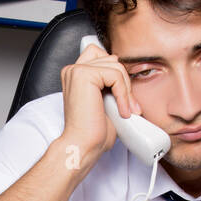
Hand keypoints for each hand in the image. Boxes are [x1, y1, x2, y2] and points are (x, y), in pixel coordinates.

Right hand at [60, 41, 138, 171]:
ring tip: (125, 110)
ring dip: (126, 90)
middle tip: (128, 106)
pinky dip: (124, 94)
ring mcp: (76, 71)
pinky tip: (121, 111)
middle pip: (111, 59)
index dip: (116, 73)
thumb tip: (126, 70)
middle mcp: (72, 69)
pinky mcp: (84, 75)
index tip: (122, 97)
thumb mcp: (105, 100)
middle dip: (124, 82)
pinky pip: (115, 75)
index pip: (102, 55)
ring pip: (116, 66)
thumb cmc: (93, 130)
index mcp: (75, 74)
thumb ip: (110, 82)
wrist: (83, 145)